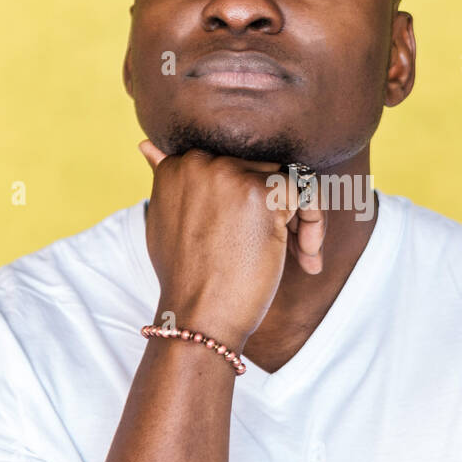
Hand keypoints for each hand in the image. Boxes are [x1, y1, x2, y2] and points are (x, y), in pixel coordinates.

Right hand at [138, 139, 324, 349]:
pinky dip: (315, 225)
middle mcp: (199, 160)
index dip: (250, 198)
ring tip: (300, 254)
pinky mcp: (261, 193)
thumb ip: (170, 181)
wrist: (197, 317)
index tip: (250, 234)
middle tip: (283, 247)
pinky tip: (307, 260)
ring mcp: (229, 174)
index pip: (235, 163)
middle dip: (278, 206)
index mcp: (178, 163)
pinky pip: (307, 193)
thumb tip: (146, 144)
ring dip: (300, 216)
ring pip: (287, 179)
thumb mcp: (165, 221)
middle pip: (263, 168)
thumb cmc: (186, 278)